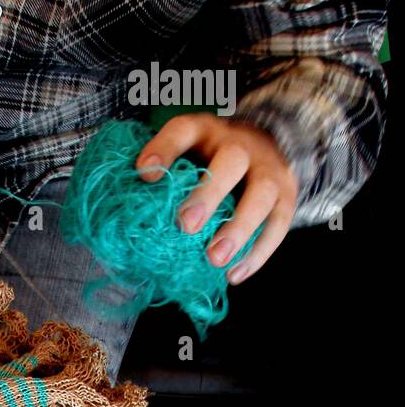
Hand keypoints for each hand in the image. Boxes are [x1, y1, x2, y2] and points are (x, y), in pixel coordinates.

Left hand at [136, 113, 297, 283]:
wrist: (268, 144)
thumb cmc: (209, 161)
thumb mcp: (186, 156)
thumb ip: (162, 181)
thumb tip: (118, 225)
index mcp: (205, 132)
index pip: (184, 131)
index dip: (164, 149)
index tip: (143, 173)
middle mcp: (240, 145)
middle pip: (231, 161)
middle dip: (209, 194)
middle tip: (186, 226)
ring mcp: (268, 169)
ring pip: (261, 195)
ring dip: (238, 229)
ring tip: (215, 260)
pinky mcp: (287, 196)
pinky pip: (278, 225)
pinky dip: (258, 253)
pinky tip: (234, 275)